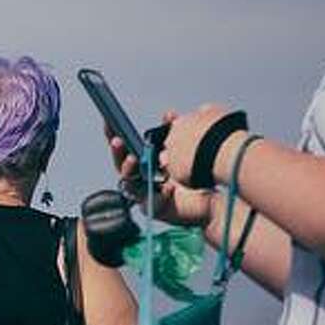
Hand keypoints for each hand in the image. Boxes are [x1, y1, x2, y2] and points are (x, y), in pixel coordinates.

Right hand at [107, 111, 214, 229]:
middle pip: (122, 166)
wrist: (214, 200)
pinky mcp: (154, 209)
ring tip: (134, 160)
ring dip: (129, 169)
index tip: (109, 121)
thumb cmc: (199, 177)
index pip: (127, 148)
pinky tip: (169, 187)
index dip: (116, 135)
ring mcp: (147, 194)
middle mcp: (143, 179)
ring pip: (129, 183)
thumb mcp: (186, 149)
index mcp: (148, 163)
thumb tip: (168, 115)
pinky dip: (159, 193)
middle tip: (118, 141)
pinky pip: (150, 201)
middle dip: (118, 152)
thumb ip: (175, 132)